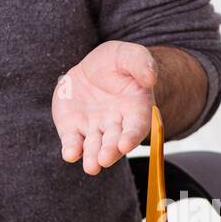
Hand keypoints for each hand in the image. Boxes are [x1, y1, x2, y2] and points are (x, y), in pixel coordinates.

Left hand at [52, 41, 155, 175]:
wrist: (91, 68)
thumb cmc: (117, 63)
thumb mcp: (129, 55)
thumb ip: (141, 63)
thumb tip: (150, 76)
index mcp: (135, 110)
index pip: (136, 127)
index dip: (131, 136)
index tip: (125, 144)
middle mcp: (115, 125)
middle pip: (114, 142)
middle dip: (110, 151)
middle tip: (104, 159)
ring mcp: (94, 129)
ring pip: (94, 146)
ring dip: (92, 157)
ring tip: (91, 166)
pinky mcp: (73, 129)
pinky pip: (73, 141)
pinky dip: (72, 149)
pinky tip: (70, 154)